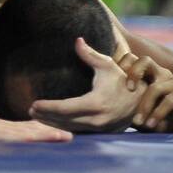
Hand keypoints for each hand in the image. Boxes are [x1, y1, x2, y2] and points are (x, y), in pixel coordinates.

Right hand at [0, 111, 71, 141]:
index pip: (22, 129)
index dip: (40, 131)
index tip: (57, 132)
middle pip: (30, 129)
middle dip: (51, 132)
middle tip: (72, 135)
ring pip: (27, 132)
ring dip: (48, 134)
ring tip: (67, 137)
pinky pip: (14, 136)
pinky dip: (29, 137)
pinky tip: (41, 139)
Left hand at [28, 37, 142, 132]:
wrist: (143, 101)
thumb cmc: (122, 80)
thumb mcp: (107, 65)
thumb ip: (90, 55)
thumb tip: (77, 40)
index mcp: (97, 103)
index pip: (66, 108)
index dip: (49, 107)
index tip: (34, 103)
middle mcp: (98, 119)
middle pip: (65, 120)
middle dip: (46, 116)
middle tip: (30, 110)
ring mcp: (100, 128)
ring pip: (71, 128)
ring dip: (52, 123)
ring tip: (36, 116)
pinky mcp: (101, 132)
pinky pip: (78, 131)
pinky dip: (64, 128)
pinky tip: (52, 123)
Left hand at [118, 53, 172, 132]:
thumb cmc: (152, 118)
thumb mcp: (132, 110)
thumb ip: (118, 102)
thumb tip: (93, 104)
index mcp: (146, 74)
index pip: (131, 58)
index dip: (121, 64)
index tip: (111, 81)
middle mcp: (160, 74)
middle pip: (145, 61)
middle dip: (134, 73)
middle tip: (127, 90)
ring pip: (156, 87)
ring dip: (145, 105)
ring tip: (138, 121)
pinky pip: (170, 99)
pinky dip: (158, 113)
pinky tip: (150, 124)